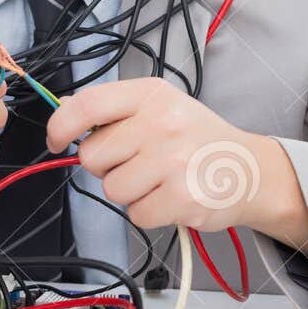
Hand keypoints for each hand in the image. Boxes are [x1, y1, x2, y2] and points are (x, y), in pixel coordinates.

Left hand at [44, 77, 307, 251]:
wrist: (251, 170)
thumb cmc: (196, 138)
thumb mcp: (159, 107)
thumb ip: (113, 108)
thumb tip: (64, 107)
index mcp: (151, 95)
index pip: (86, 105)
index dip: (60, 126)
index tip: (56, 141)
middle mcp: (163, 123)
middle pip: (92, 155)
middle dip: (106, 165)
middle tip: (138, 161)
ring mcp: (174, 161)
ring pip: (111, 188)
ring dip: (129, 191)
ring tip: (158, 179)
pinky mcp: (183, 198)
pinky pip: (135, 214)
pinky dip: (148, 212)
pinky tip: (170, 196)